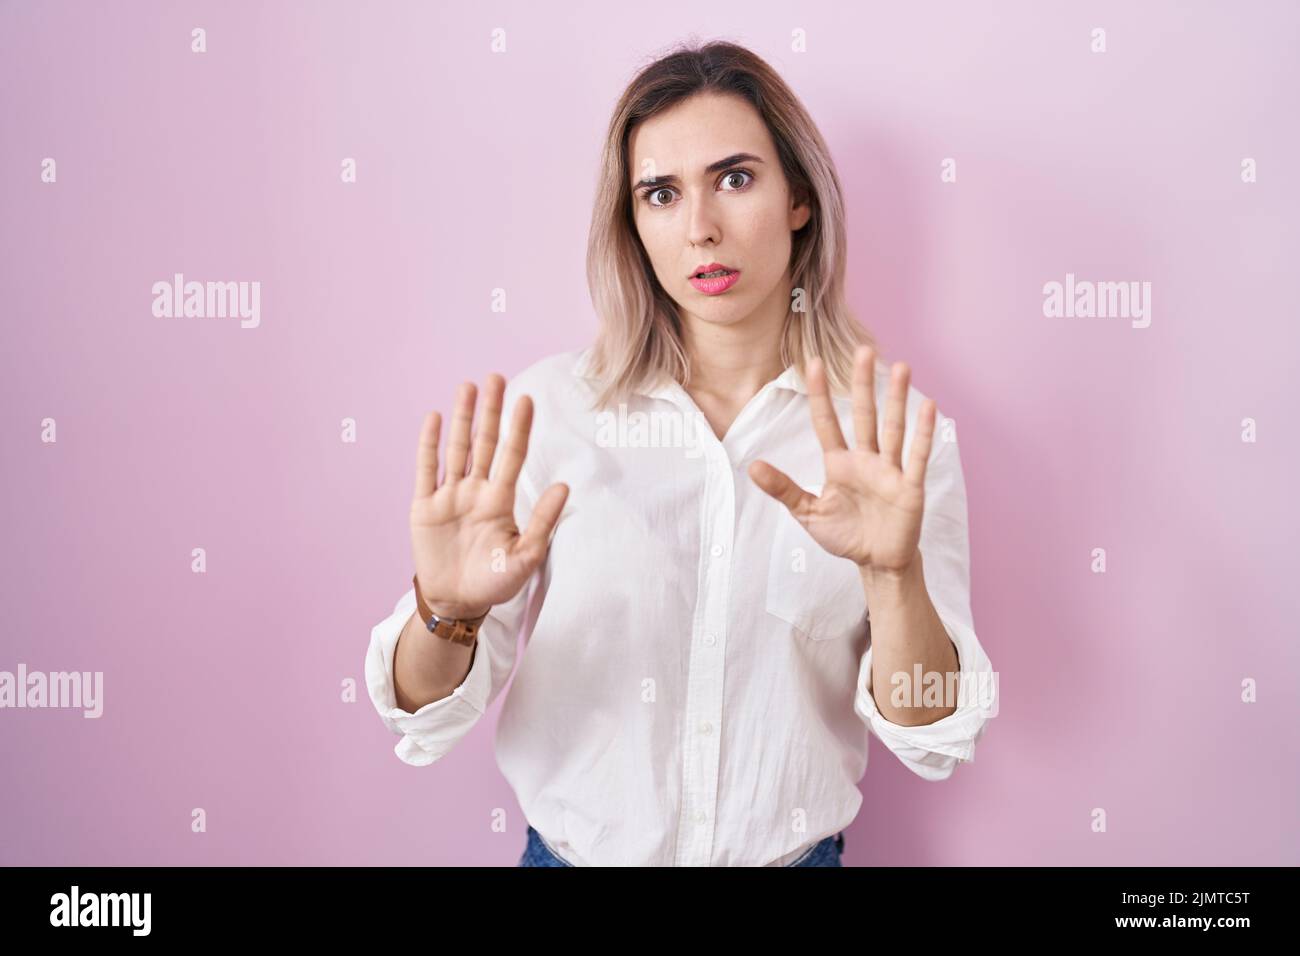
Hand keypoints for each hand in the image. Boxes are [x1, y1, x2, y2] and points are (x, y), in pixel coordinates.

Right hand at [410, 374, 568, 617]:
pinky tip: (435, 418)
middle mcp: (476, 491)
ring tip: (468, 387)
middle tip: (496, 378)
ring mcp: (450, 496)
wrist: (457, 602)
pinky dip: (429, 445)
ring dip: (462, 418)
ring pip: (457, 448)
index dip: (519, 428)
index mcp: (501, 501)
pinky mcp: (425, 507)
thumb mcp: (525, 557)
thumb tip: (564, 487)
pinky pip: (426, 470)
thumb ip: (543, 522)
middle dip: (490, 411)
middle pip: (484, 443)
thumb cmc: (495, 582)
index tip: (526, 399)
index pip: (512, 455)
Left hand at [748, 346, 934, 575]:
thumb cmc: (845, 535)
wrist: (876, 562)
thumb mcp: (809, 513)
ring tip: (902, 368)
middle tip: (863, 350)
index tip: (811, 363)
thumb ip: (784, 489)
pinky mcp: (910, 487)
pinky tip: (928, 406)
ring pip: (893, 428)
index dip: (819, 394)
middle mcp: (866, 460)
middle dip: (863, 384)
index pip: (827, 422)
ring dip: (897, 399)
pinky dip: (923, 433)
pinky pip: (917, 456)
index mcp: (840, 463)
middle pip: (864, 415)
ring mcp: (890, 470)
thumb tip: (752, 467)